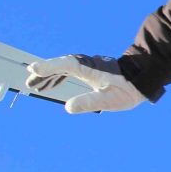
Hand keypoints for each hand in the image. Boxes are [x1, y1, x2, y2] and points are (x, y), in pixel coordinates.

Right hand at [25, 55, 144, 113]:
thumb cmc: (126, 90)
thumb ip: (89, 103)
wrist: (142, 79)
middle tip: (29, 82)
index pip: (65, 65)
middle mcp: (87, 64)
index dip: (49, 67)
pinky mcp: (91, 69)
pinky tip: (54, 84)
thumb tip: (68, 107)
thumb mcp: (108, 100)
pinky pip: (71, 69)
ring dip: (50, 75)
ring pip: (65, 66)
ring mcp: (89, 65)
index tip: (34, 68)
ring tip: (36, 86)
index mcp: (90, 69)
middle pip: (61, 64)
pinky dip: (60, 75)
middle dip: (44, 72)